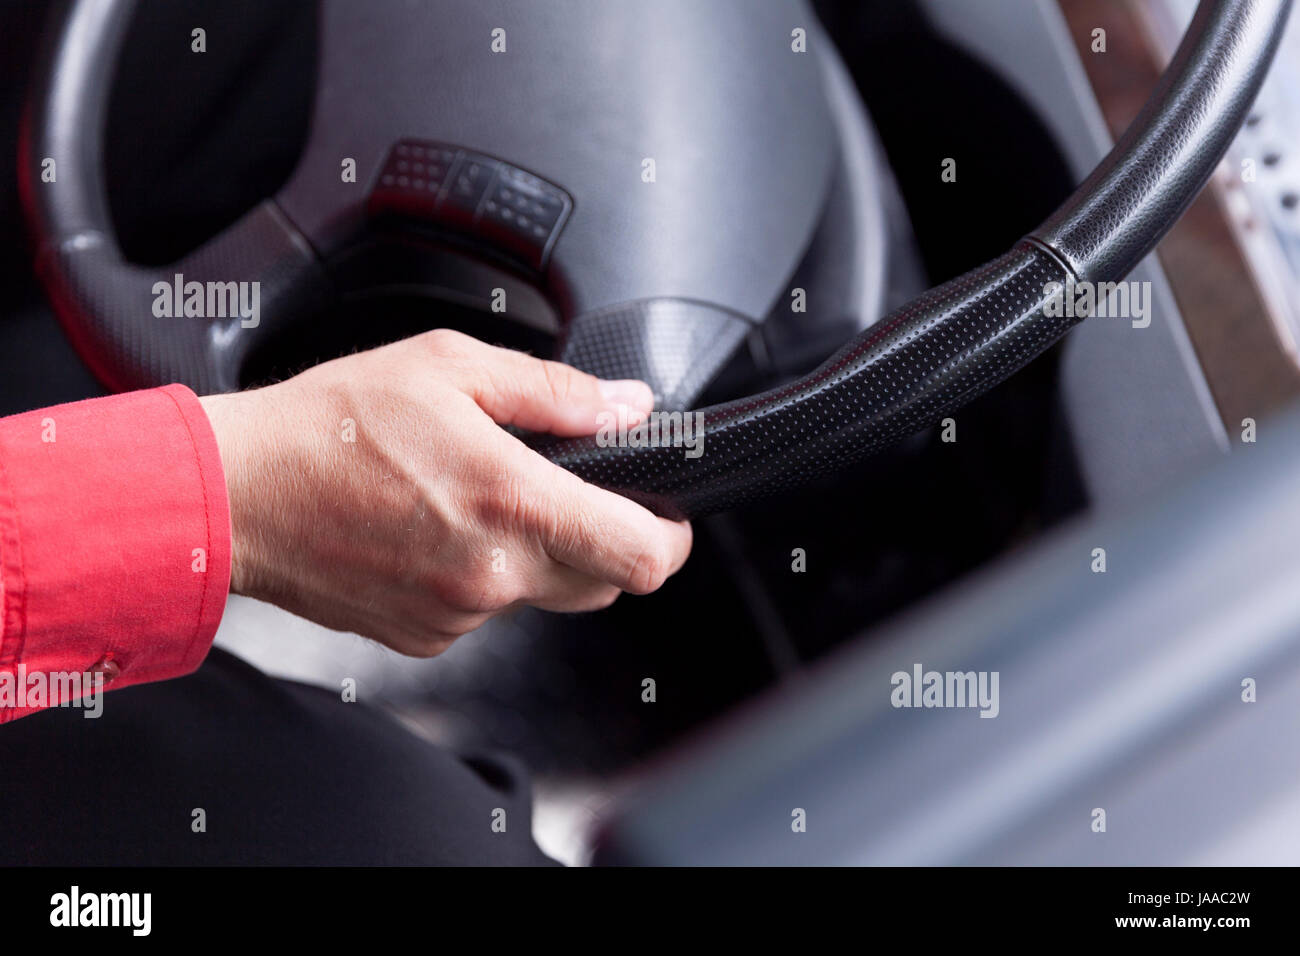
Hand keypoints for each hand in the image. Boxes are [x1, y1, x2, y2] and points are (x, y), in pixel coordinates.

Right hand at [198, 329, 691, 656]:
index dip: (670, 538)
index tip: (664, 516)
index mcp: (512, 502)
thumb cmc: (329, 425)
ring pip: (544, 595)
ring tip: (476, 499)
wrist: (236, 495)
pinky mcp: (427, 637)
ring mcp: (459, 614)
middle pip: (604, 582)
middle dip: (605, 541)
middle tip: (567, 492)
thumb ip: (555, 393)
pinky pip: (488, 612)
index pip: (642, 557)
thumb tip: (626, 405)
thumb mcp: (451, 368)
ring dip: (536, 554)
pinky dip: (483, 577)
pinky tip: (436, 531)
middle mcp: (493, 573)